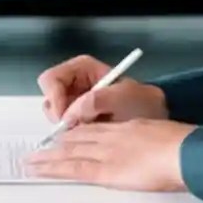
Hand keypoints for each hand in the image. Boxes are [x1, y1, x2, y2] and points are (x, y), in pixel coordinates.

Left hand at [24, 119, 196, 191]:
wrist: (184, 150)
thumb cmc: (182, 145)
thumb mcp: (164, 136)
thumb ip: (149, 141)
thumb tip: (147, 151)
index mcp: (127, 127)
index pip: (95, 129)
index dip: (77, 132)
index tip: (65, 136)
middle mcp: (112, 136)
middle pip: (78, 139)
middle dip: (58, 144)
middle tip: (40, 148)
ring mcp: (106, 152)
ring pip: (70, 152)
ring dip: (48, 156)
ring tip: (31, 160)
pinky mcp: (105, 170)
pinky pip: (74, 169)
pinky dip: (54, 169)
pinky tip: (41, 169)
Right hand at [37, 55, 168, 126]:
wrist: (154, 117)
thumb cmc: (143, 101)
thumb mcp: (123, 96)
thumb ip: (96, 100)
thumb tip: (73, 113)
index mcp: (81, 68)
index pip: (52, 79)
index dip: (54, 98)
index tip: (64, 117)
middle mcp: (73, 82)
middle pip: (48, 97)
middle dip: (59, 114)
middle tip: (74, 127)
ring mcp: (73, 100)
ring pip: (53, 113)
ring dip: (66, 125)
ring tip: (89, 129)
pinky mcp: (77, 118)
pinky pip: (63, 126)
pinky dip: (72, 133)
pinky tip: (90, 134)